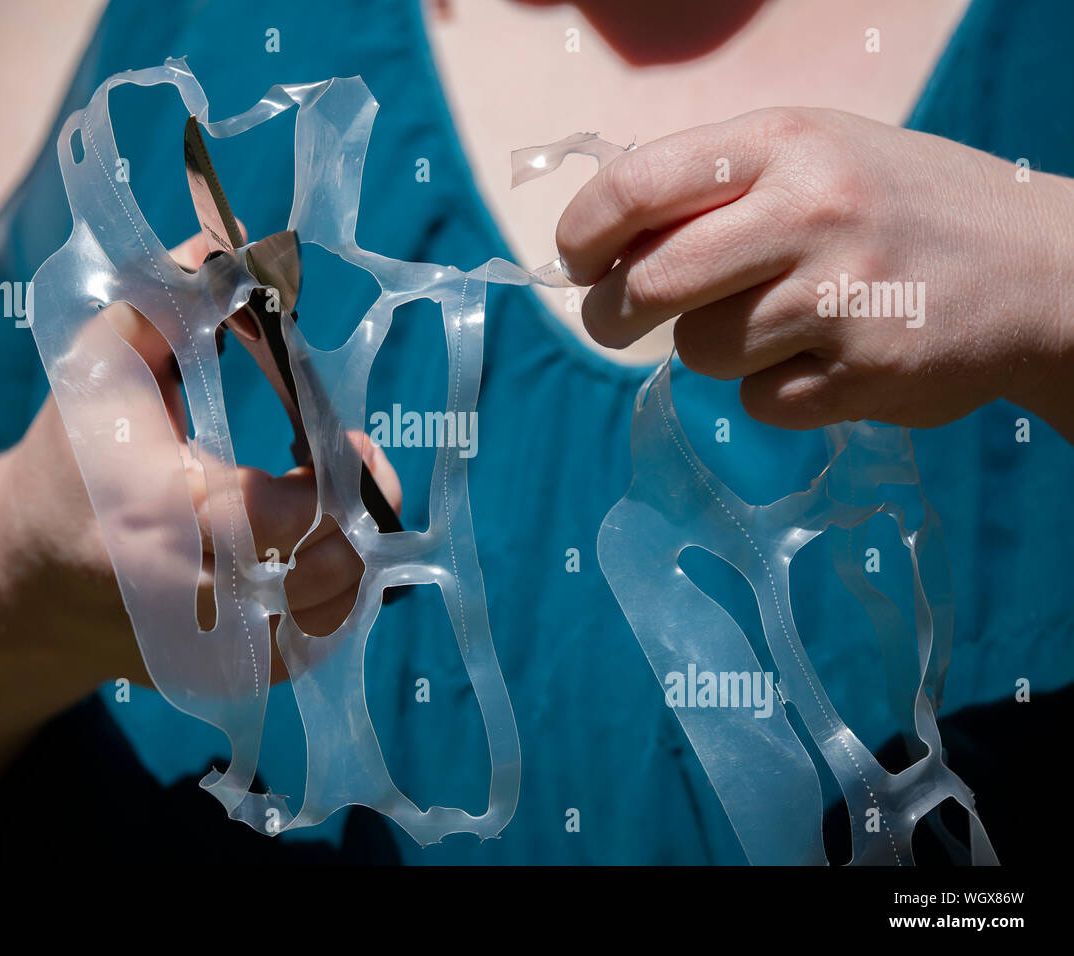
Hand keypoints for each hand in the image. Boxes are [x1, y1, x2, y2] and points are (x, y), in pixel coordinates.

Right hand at [0, 233, 400, 686]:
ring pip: (342, 609)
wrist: (25, 578)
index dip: (343, 471)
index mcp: (168, 519)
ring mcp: (220, 652)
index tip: (336, 433)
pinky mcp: (237, 676)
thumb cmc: (71, 459)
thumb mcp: (101, 363)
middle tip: (344, 460)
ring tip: (324, 501)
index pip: (303, 514)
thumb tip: (238, 241)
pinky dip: (336, 589)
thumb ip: (169, 296)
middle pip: (337, 567)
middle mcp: (199, 603)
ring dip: (355, 546)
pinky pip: (324, 637)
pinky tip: (306, 547)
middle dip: (359, 506)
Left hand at [556, 108, 1073, 435]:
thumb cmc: (899, 207)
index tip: (575, 263)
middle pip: (648, 286)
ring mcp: (843, 297)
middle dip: (609, 315)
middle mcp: (812, 211)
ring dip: (716, 350)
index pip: (634, 187)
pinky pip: (760, 403)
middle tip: (613, 322)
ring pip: (702, 353)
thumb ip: (715, 186)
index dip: (582, 235)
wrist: (1042, 269)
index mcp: (785, 144)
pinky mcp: (867, 373)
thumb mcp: (815, 155)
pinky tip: (823, 358)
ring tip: (775, 324)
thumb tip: (601, 240)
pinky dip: (774, 391)